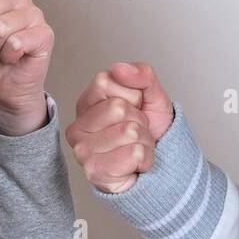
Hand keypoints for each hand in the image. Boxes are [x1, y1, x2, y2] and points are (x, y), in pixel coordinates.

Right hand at [65, 61, 171, 193]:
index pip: (105, 81)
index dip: (131, 94)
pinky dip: (145, 158)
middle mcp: (78, 126)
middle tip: (136, 131)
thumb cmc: (151, 132)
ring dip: (144, 141)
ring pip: (129, 132)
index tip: (133, 107)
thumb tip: (119, 67)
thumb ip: (142, 74)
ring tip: (136, 147)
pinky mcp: (95, 171)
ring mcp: (82, 151)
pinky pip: (134, 153)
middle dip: (140, 120)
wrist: (160, 168)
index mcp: (87, 103)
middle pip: (118, 108)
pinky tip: (135, 164)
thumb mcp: (153, 96)